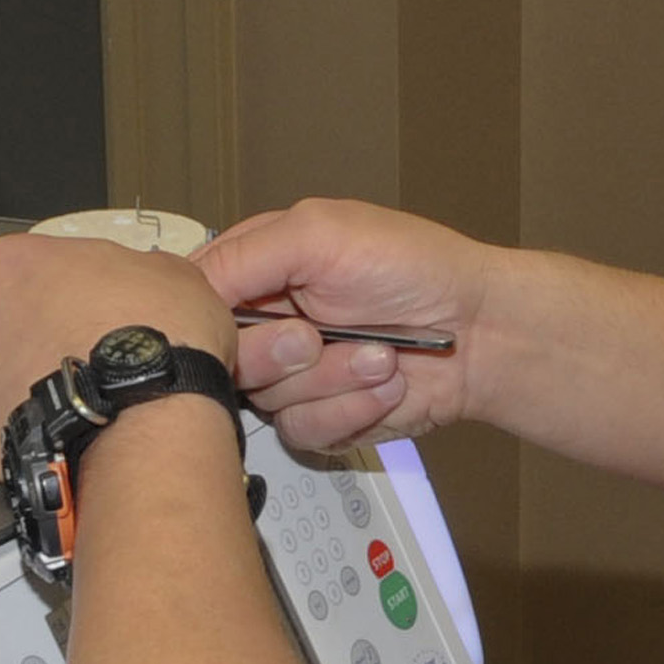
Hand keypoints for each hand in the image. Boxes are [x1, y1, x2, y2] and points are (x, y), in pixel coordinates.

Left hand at [0, 233, 237, 474]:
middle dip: (39, 331)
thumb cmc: (151, 339)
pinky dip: (29, 425)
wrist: (143, 420)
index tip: (95, 304)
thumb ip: (137, 268)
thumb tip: (142, 278)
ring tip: (78, 395)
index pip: (37, 265)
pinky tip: (66, 428)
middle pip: (6, 316)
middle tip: (85, 350)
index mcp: (12, 261)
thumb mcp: (172, 273)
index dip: (72, 286)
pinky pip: (3, 422)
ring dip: (28, 379)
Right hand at [195, 200, 488, 451]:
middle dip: (279, 353)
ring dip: (330, 378)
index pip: (196, 301)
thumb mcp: (321, 233)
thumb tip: (184, 285)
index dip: (209, 319)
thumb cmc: (416, 268)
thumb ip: (245, 253)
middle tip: (318, 333)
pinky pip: (302, 430)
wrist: (480, 333)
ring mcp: (295, 375)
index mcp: (259, 269)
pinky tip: (383, 383)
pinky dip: (350, 406)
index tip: (244, 318)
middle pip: (223, 360)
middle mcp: (270, 324)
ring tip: (375, 352)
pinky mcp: (321, 417)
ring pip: (265, 401)